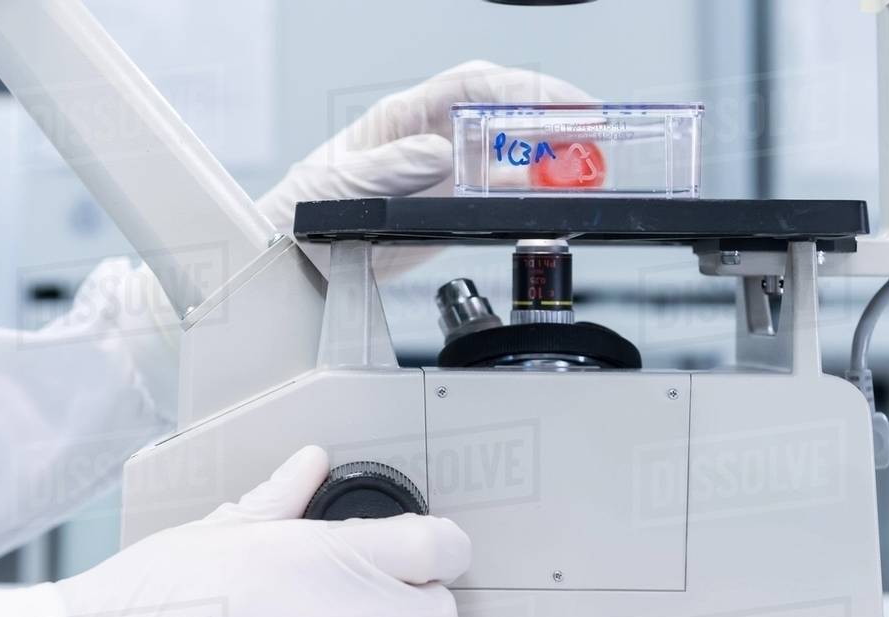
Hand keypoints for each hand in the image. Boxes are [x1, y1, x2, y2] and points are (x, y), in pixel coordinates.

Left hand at [256, 60, 590, 275]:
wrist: (296, 256)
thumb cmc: (308, 205)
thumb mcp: (343, 183)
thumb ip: (389, 166)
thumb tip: (436, 153)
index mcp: (404, 118)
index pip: (474, 87)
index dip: (523, 89)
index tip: (562, 103)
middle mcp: (431, 139)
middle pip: (503, 113)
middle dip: (551, 117)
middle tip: (592, 133)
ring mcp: (445, 175)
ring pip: (509, 156)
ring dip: (548, 160)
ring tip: (583, 171)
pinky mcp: (451, 210)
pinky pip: (499, 196)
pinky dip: (530, 196)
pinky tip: (551, 201)